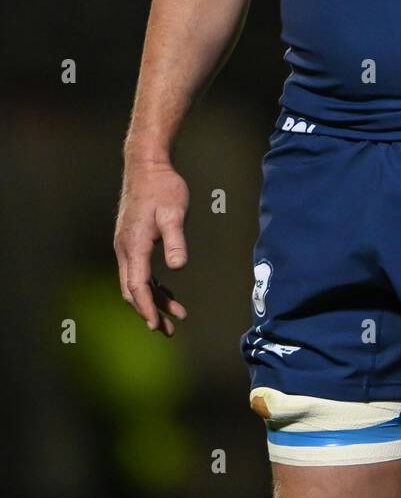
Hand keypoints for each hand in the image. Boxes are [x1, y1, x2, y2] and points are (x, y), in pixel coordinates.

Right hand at [114, 158, 189, 335]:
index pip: (137, 286)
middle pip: (134, 290)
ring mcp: (127, 246)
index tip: (156, 326)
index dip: (147, 308)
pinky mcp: (133, 242)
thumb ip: (175, 240)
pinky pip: (139, 272)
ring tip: (176, 315)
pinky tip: (168, 292)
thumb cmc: (162, 188)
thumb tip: (177, 267)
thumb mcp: (174, 213)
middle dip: (150, 311)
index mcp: (134, 245)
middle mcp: (125, 249)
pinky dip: (152, 286)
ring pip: (137, 283)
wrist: (147, 168)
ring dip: (154, 300)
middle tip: (169, 330)